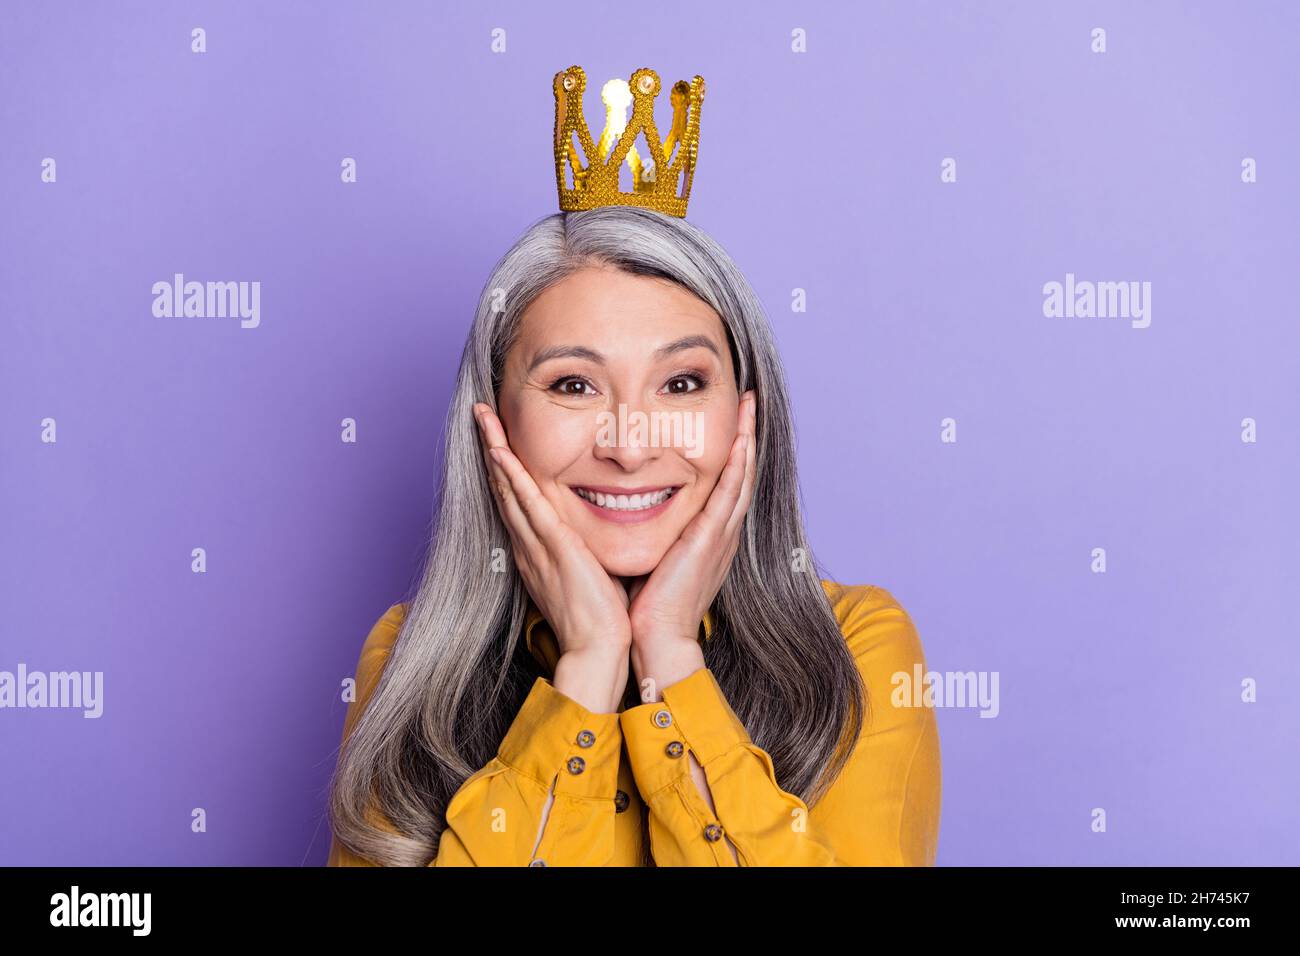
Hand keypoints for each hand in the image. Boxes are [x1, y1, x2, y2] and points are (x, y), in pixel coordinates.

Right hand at [472, 403, 632, 675]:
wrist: (597, 649)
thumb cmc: (600, 618)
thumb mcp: (588, 577)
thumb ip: (585, 554)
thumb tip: (597, 538)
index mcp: (536, 552)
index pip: (517, 502)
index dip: (505, 469)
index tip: (500, 440)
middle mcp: (528, 545)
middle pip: (504, 488)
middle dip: (492, 448)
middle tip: (482, 415)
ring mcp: (536, 544)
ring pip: (509, 488)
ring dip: (495, 450)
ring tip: (484, 418)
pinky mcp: (551, 546)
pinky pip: (527, 503)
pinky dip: (511, 476)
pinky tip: (501, 451)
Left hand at [626, 391, 756, 668]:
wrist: (657, 639)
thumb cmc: (648, 605)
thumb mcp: (654, 558)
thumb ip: (651, 533)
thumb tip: (627, 510)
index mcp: (709, 537)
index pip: (724, 483)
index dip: (730, 450)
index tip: (729, 419)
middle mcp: (721, 532)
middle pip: (740, 473)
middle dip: (745, 434)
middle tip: (747, 400)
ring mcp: (721, 535)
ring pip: (741, 476)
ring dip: (747, 438)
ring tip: (749, 405)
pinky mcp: (712, 540)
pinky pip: (730, 494)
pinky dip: (738, 465)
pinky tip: (741, 439)